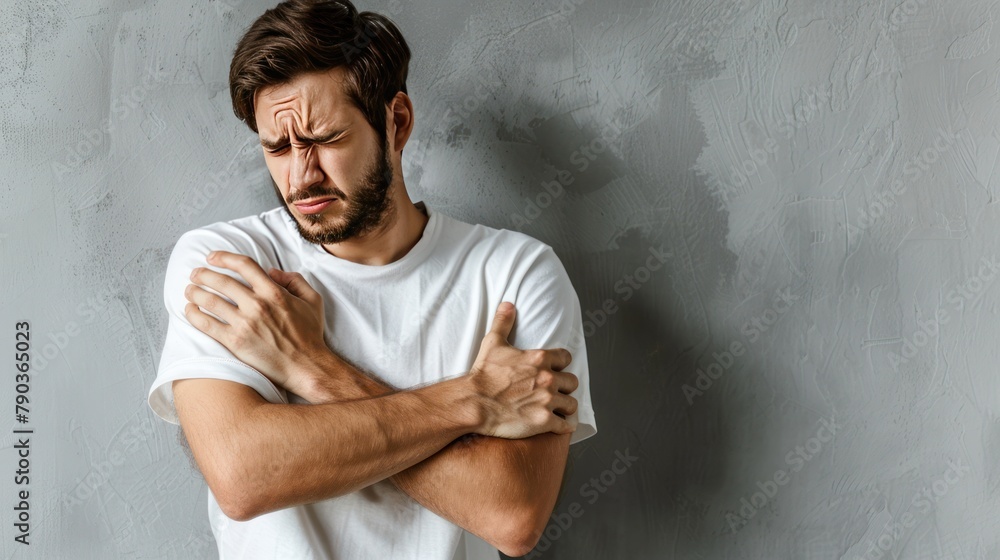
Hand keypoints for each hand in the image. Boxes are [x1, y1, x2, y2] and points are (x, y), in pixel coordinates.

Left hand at [183, 250, 330, 396]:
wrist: (306, 366)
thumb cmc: (310, 334)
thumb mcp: (313, 300)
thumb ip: (295, 280)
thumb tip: (272, 271)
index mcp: (274, 292)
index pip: (244, 265)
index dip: (224, 257)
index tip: (212, 257)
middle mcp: (257, 305)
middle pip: (222, 281)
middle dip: (203, 274)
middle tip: (195, 274)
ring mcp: (244, 324)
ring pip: (211, 301)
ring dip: (195, 292)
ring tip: (189, 290)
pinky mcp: (235, 342)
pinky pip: (207, 325)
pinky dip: (194, 315)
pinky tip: (189, 310)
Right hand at [466, 302, 578, 438]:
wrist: (474, 402)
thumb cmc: (483, 374)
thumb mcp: (493, 343)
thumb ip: (503, 322)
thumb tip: (508, 304)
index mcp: (540, 358)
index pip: (566, 358)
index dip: (561, 364)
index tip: (556, 370)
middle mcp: (547, 379)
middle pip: (572, 382)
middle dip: (565, 387)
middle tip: (556, 391)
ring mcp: (547, 401)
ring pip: (572, 404)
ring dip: (566, 407)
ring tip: (559, 410)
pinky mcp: (543, 421)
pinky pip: (565, 425)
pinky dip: (563, 426)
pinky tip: (559, 426)